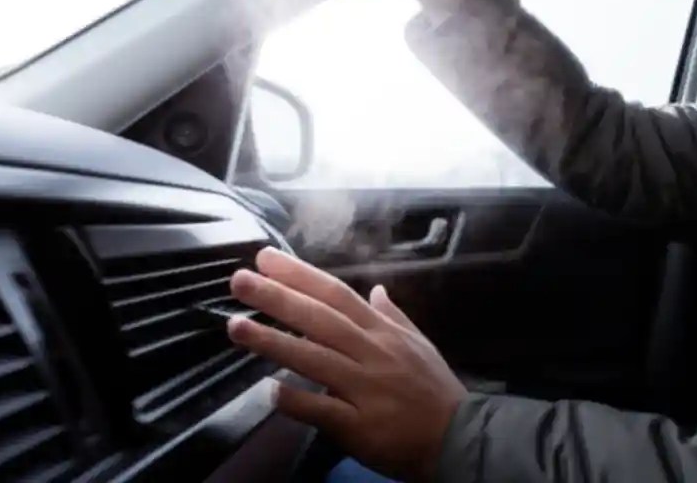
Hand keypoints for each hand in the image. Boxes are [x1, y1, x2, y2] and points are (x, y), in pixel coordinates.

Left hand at [227, 247, 466, 482]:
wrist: (459, 437)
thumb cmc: (435, 390)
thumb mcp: (419, 344)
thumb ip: (393, 316)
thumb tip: (376, 288)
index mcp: (382, 332)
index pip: (337, 295)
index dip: (301, 275)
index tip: (266, 259)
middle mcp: (371, 353)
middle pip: (320, 320)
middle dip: (278, 297)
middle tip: (240, 281)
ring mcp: (365, 388)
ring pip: (315, 359)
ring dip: (273, 342)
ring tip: (237, 327)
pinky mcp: (360, 425)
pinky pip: (323, 410)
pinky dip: (296, 400)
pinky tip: (269, 391)